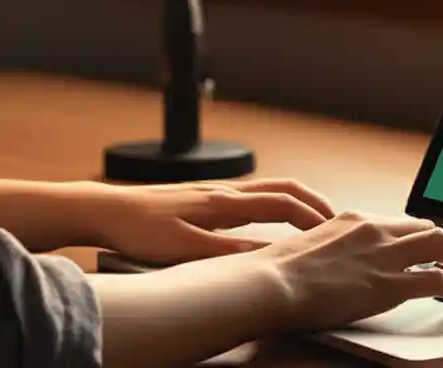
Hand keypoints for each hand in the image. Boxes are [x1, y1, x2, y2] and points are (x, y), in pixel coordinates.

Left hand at [91, 178, 335, 264]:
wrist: (105, 209)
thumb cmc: (139, 229)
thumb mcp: (184, 248)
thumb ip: (226, 252)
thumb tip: (267, 256)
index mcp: (223, 202)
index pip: (282, 204)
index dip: (312, 217)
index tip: (334, 232)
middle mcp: (223, 191)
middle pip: (283, 187)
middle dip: (314, 202)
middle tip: (337, 220)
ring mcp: (214, 191)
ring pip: (268, 188)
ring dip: (296, 200)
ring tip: (314, 220)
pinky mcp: (204, 196)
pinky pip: (252, 195)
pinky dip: (275, 203)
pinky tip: (271, 221)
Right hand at [249, 211, 442, 330]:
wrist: (271, 283)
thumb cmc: (277, 272)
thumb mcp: (308, 250)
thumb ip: (330, 252)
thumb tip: (333, 266)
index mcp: (353, 219)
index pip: (400, 223)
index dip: (420, 238)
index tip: (429, 252)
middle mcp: (374, 229)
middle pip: (427, 228)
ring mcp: (384, 254)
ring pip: (442, 245)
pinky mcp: (390, 284)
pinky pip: (439, 281)